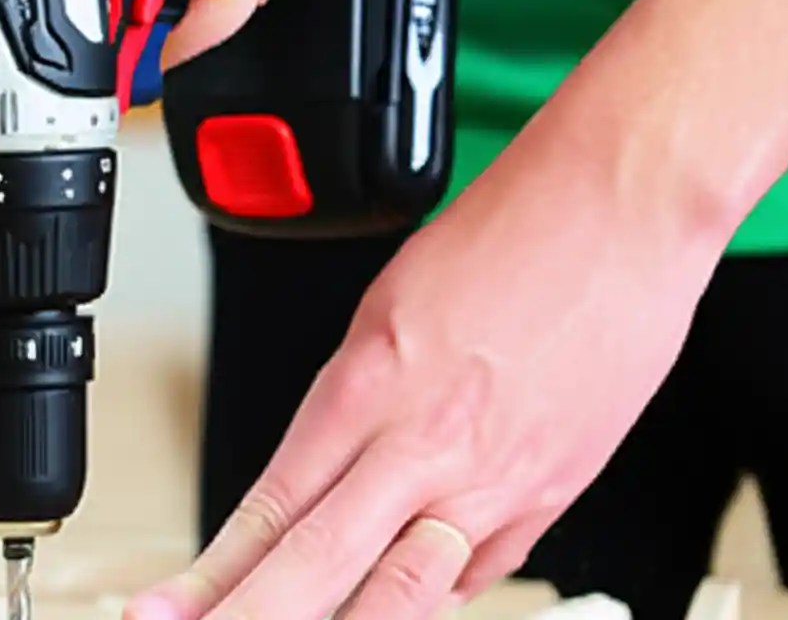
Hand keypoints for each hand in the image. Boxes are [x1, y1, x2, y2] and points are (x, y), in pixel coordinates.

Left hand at [124, 119, 730, 618]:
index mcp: (369, 385)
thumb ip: (353, 402)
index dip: (213, 574)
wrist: (619, 208)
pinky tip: (402, 605)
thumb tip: (324, 475)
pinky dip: (431, 596)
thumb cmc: (510, 235)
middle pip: (320, 567)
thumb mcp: (387, 306)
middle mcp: (426, 445)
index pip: (272, 509)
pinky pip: (476, 574)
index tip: (168, 610)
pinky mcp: (552, 496)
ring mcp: (494, 481)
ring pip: (404, 597)